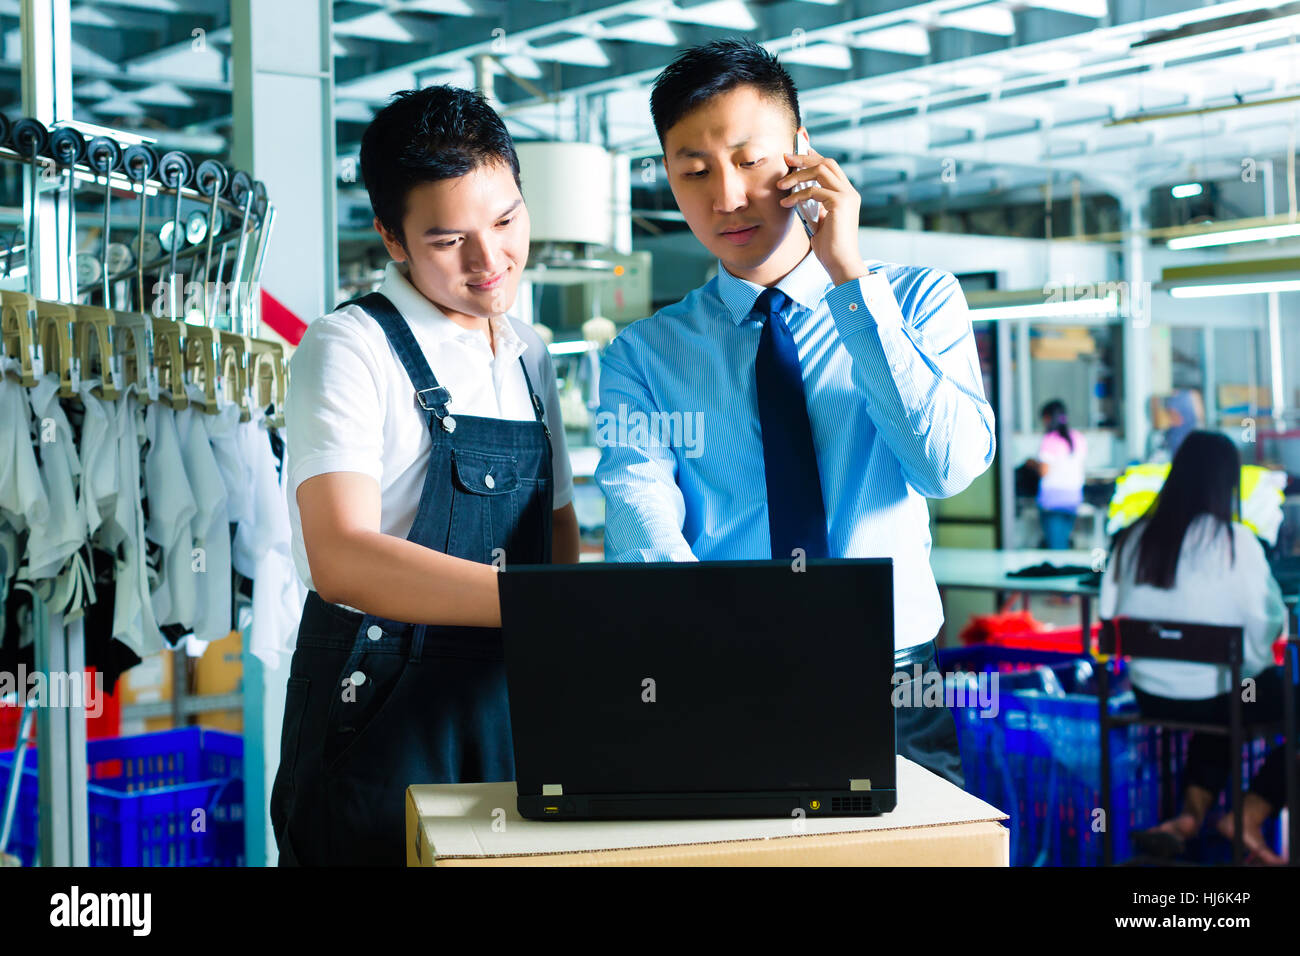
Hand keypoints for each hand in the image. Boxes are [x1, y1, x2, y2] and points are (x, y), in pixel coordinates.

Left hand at [778, 146, 868, 286]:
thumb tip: (799, 195)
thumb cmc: (830, 248)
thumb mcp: (820, 222)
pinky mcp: (841, 203)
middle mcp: (849, 192)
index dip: (813, 157)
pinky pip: (814, 191)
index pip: (830, 167)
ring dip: (797, 174)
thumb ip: (815, 206)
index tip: (796, 154)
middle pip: (826, 163)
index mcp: (846, 195)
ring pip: (820, 171)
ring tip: (781, 184)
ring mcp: (847, 196)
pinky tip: (786, 203)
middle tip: (785, 157)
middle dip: (804, 157)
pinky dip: (797, 195)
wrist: (840, 263)